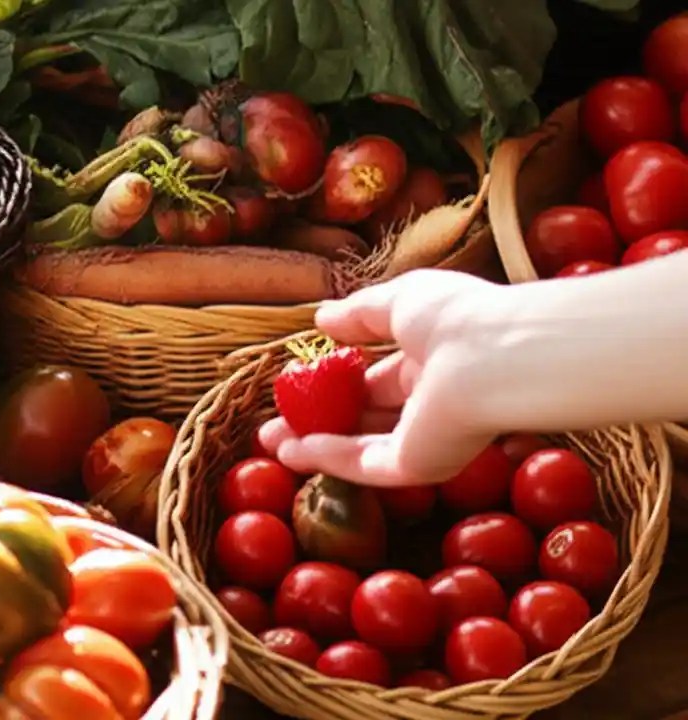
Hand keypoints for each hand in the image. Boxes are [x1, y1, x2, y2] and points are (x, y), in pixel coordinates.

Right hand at [259, 269, 505, 486]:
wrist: (502, 357)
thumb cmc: (458, 317)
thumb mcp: (398, 301)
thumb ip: (358, 314)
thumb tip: (321, 319)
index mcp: (430, 361)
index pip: (376, 379)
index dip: (335, 383)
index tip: (298, 385)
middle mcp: (429, 403)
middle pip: (362, 418)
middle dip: (316, 421)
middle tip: (275, 424)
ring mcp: (425, 438)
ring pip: (358, 446)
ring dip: (312, 445)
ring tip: (269, 443)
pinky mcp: (420, 465)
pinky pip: (365, 463)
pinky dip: (328, 458)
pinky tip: (293, 451)